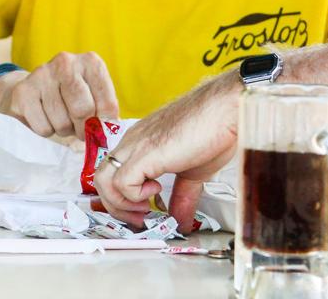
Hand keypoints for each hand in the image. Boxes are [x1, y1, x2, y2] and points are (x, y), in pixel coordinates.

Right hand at [0, 51, 118, 138]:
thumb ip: (104, 114)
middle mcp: (66, 62)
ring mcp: (42, 75)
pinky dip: (47, 131)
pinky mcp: (23, 91)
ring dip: (64, 130)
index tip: (99, 128)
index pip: (108, 104)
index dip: (104, 125)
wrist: (32, 89)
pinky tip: (44, 117)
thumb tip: (106, 135)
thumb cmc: (71, 97)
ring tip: (60, 118)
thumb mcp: (93, 97)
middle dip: (83, 129)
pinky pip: (43, 128)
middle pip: (83, 111)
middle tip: (80, 129)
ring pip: (62, 122)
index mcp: (91, 62)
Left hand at [95, 72, 240, 228]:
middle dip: (117, 206)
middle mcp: (134, 141)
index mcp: (141, 142)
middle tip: (141, 216)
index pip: (112, 172)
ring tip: (147, 207)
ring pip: (102, 180)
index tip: (143, 212)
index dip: (121, 198)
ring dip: (121, 204)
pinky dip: (135, 196)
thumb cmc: (215, 127)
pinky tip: (157, 190)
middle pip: (101, 177)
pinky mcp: (146, 153)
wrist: (226, 108)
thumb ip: (182, 195)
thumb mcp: (194, 170)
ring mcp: (137, 145)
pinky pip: (121, 182)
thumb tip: (181, 219)